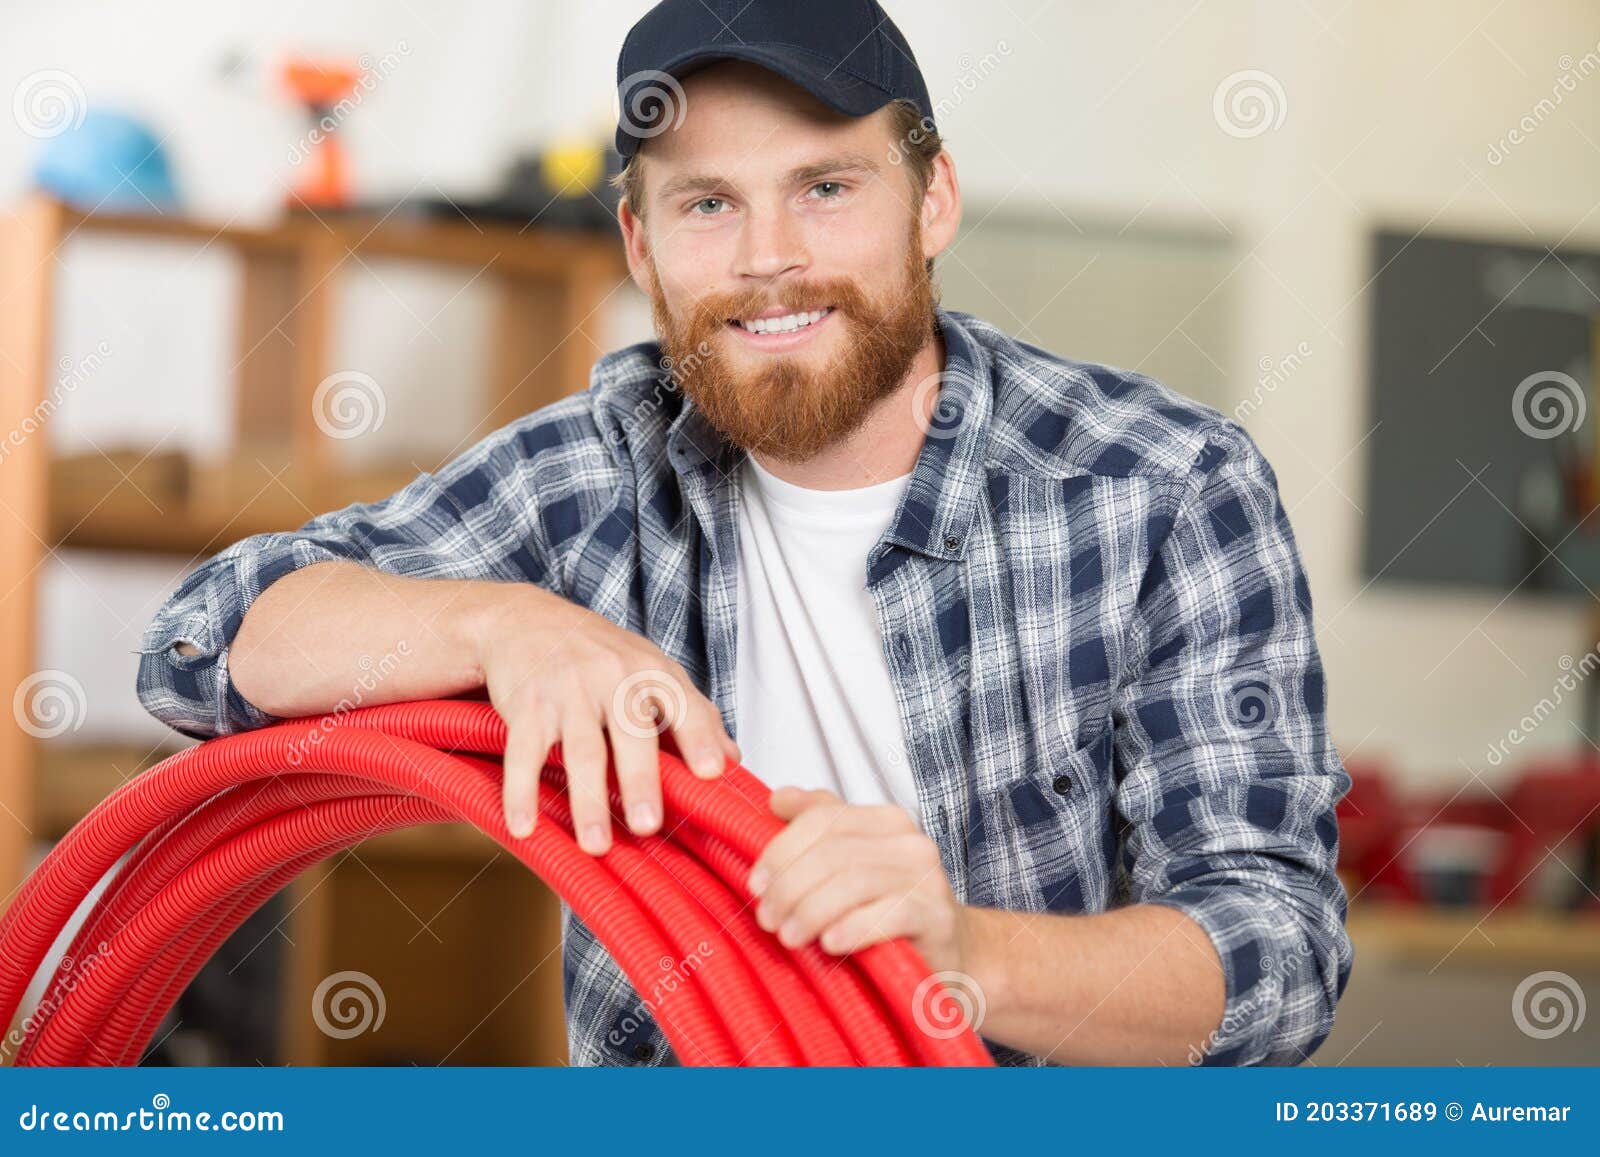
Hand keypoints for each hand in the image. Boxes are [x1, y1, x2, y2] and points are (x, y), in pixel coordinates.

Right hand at [472, 585, 738, 852]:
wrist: (526, 619)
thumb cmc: (599, 653)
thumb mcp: (651, 669)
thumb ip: (693, 713)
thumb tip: (732, 760)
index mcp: (651, 672)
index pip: (683, 705)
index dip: (699, 738)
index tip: (711, 773)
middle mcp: (613, 677)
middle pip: (631, 733)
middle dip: (640, 780)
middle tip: (647, 825)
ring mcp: (568, 691)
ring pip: (581, 750)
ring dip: (587, 800)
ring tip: (595, 845)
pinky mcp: (527, 704)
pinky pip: (525, 752)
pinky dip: (521, 791)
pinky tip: (523, 826)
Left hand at [746, 787, 965, 969]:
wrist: (954, 954)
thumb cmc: (890, 910)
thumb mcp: (853, 865)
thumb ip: (818, 826)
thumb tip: (777, 799)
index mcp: (885, 820)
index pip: (822, 818)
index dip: (780, 849)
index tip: (755, 884)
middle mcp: (910, 841)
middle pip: (833, 852)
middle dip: (790, 886)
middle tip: (767, 918)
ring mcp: (927, 878)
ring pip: (854, 882)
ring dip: (811, 910)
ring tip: (789, 936)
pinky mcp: (937, 917)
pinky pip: (888, 915)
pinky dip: (852, 929)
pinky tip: (830, 944)